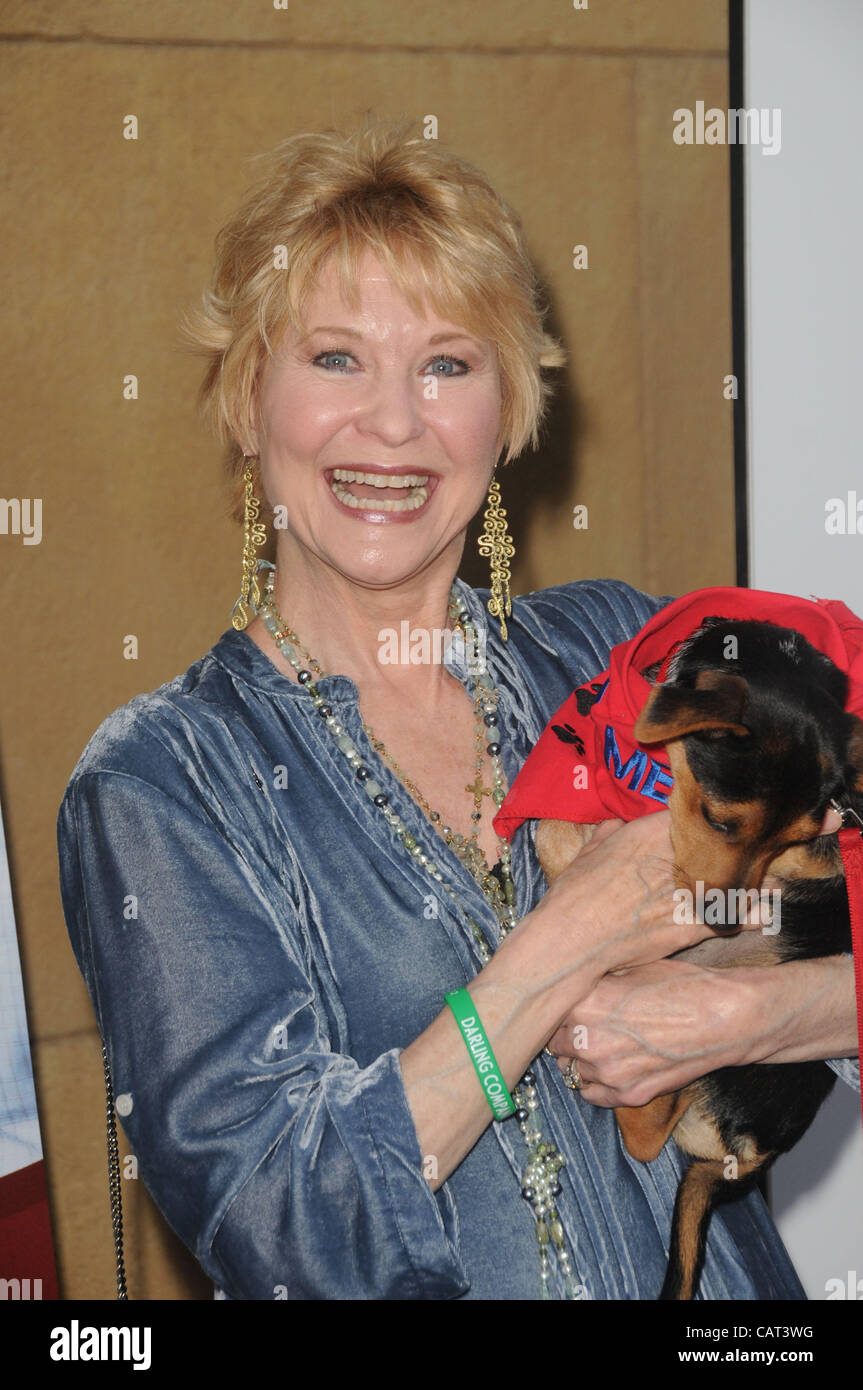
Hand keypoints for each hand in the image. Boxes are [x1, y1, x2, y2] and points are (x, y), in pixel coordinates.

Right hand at [531, 811, 763, 1010]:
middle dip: (740, 844)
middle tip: (757, 845)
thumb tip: (614, 824)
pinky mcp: (692, 924)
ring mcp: (687, 890)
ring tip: (771, 878)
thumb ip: (608, 833)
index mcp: (650, 831)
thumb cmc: (575, 893)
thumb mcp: (588, 852)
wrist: (573, 937)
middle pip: (723, 843)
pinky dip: (753, 913)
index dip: (706, 816)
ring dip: (756, 878)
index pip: (693, 812)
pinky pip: (733, 915)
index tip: (715, 821)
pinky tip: (766, 911)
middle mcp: (676, 856)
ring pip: (737, 877)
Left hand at [547, 957, 750, 1106]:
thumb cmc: (681, 985)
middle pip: (555, 1042)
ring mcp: (607, 1072)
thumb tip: (573, 988)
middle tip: (584, 1024)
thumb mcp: (630, 969)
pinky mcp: (627, 1095)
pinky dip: (596, 1082)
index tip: (568, 1004)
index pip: (549, 1012)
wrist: (723, 1018)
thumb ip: (594, 984)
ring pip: (570, 1069)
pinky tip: (611, 1066)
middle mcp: (588, 1040)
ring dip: (579, 1058)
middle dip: (566, 1033)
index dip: (559, 1007)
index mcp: (584, 1003)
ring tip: (601, 1044)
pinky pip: (591, 1093)